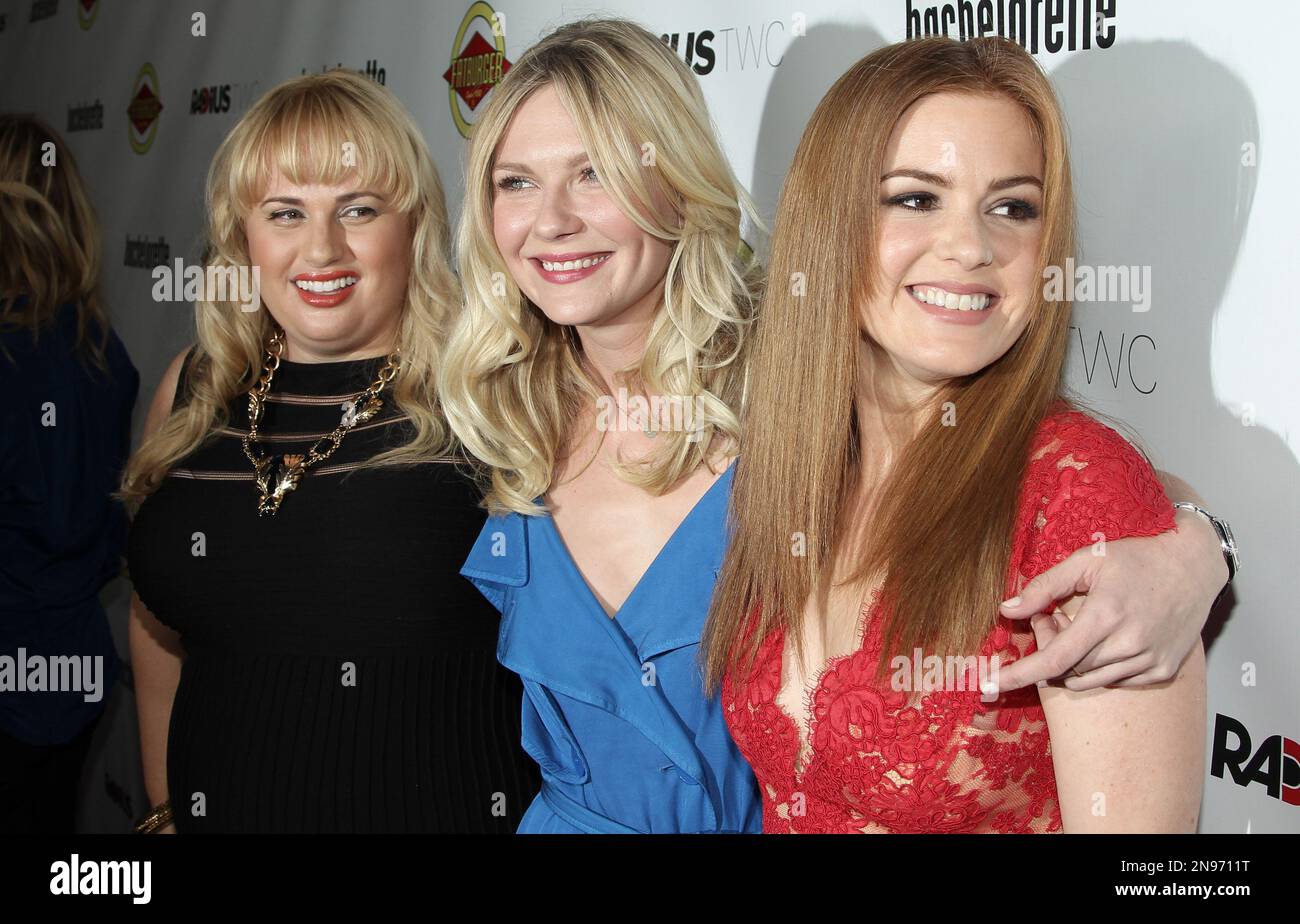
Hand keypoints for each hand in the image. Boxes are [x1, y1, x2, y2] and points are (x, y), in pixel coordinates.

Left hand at [993, 508, 1226, 691]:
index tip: (991, 686)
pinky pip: (1117, 681)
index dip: (1019, 675)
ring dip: (1076, 662)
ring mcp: (1150, 660)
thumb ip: (1045, 586)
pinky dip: (1103, 667)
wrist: (1194, 565)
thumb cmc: (1139, 557)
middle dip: (1052, 651)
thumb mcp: (1087, 559)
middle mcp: (1130, 643)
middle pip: (1069, 669)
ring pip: (1091, 679)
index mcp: (1106, 615)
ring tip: (1085, 626)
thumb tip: (1007, 610)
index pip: (1053, 659)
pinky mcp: (1164, 670)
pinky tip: (1110, 639)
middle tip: (1057, 620)